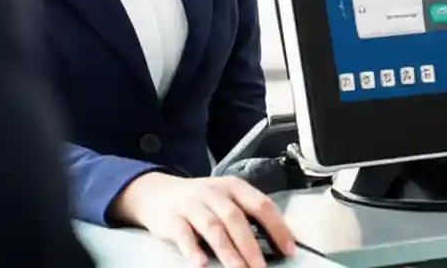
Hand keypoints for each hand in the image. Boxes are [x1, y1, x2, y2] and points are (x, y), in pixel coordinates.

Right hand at [111, 172, 296, 267]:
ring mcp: (192, 204)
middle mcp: (214, 193)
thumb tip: (277, 239)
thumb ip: (247, 213)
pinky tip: (200, 265)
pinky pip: (183, 235)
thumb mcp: (225, 198)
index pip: (261, 205)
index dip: (277, 227)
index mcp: (234, 187)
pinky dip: (192, 251)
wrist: (157, 193)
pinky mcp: (172, 219)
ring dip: (228, 252)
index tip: (289, 249)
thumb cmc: (201, 200)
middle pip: (236, 218)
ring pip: (213, 228)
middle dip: (251, 246)